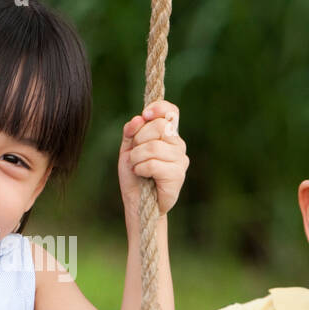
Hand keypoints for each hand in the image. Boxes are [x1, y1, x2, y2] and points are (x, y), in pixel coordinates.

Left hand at [118, 99, 187, 215]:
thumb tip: (138, 119)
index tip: (145, 115)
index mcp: (168, 135)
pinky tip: (141, 174)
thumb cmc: (134, 174)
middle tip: (134, 154)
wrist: (137, 201)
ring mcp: (180, 160)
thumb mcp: (128, 148)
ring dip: (136, 157)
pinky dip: (140, 168)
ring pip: (154, 147)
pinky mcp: (177, 175)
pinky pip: (153, 164)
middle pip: (160, 126)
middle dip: (139, 139)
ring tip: (136, 166)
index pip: (172, 112)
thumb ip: (131, 131)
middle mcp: (178, 144)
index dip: (159, 108)